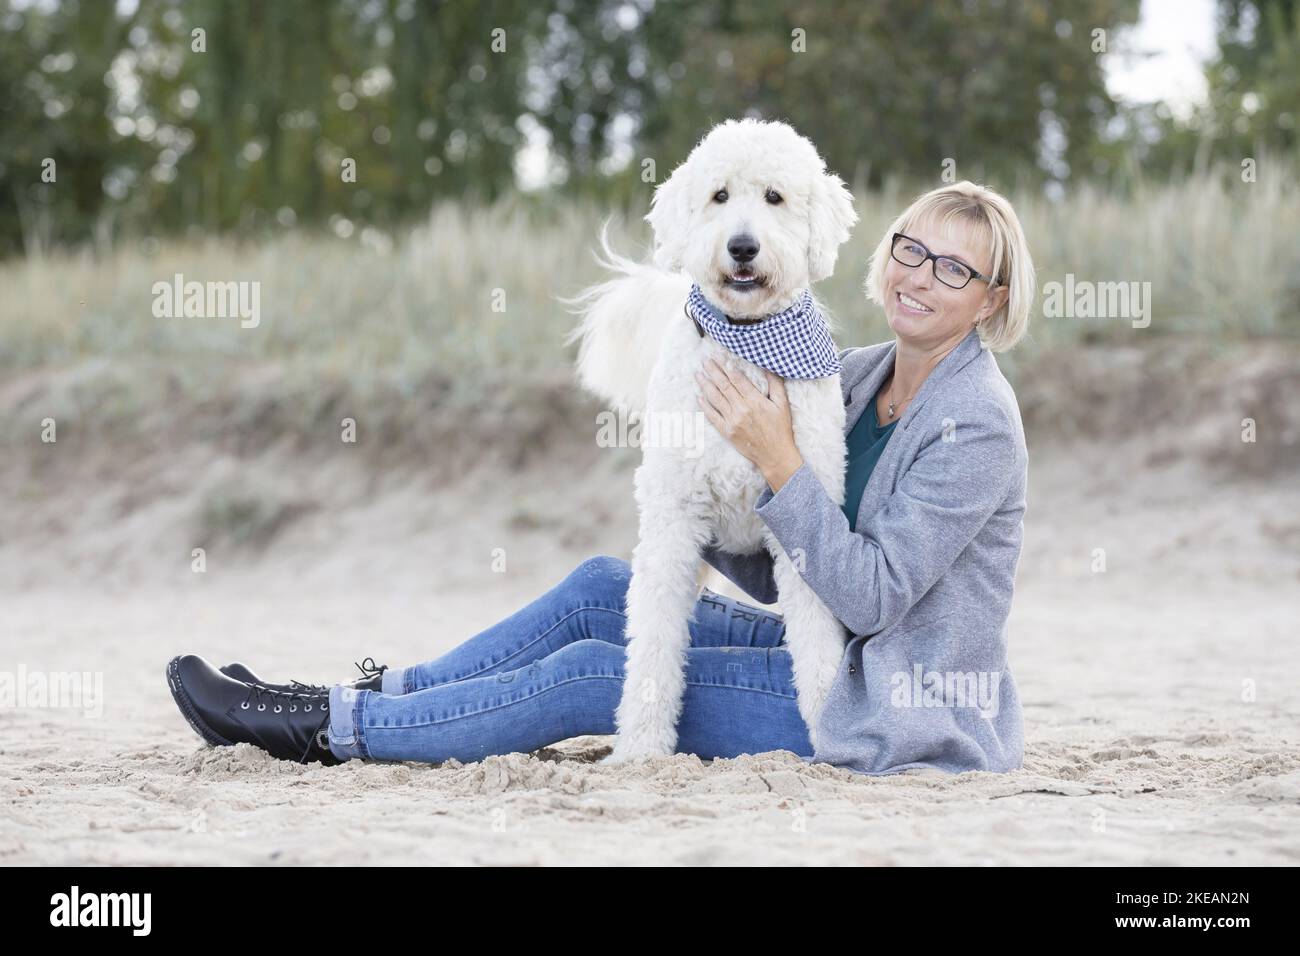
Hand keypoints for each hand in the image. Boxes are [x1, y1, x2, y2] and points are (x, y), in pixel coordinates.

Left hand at [695, 358, 803, 490]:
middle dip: (713, 371)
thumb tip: (768, 366)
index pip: (737, 378)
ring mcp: (732, 420)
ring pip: (715, 398)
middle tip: (705, 361)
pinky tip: (699, 397)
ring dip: (705, 385)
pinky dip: (705, 406)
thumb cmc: (781, 429)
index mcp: (755, 400)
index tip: (719, 356)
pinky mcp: (727, 432)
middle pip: (723, 385)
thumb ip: (775, 384)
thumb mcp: (782, 404)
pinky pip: (712, 416)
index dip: (726, 366)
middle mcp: (741, 408)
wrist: (775, 455)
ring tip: (698, 374)